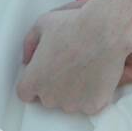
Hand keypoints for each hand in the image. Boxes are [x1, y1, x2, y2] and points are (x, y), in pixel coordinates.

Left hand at [16, 0, 131, 114]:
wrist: (105, 31)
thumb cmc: (74, 26)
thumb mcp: (42, 25)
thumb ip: (29, 43)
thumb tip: (28, 57)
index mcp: (33, 81)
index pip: (26, 92)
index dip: (36, 82)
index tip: (46, 74)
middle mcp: (49, 97)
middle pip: (48, 98)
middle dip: (56, 85)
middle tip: (69, 67)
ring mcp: (72, 103)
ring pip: (70, 102)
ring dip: (75, 91)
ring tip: (85, 69)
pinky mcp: (92, 105)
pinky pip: (90, 104)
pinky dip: (94, 94)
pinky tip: (97, 77)